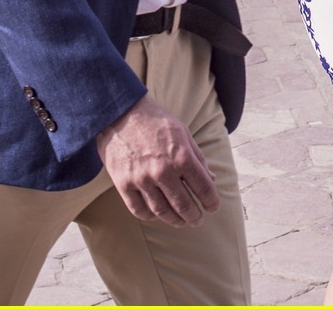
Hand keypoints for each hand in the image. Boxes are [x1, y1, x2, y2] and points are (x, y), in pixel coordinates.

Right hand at [96, 94, 217, 226]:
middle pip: (183, 205)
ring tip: (180, 221)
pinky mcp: (123, 184)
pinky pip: (139, 210)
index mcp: (181, 156)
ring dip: (175, 220)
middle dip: (194, 216)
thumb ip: (197, 157)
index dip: (211, 201)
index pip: (203, 187)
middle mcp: (163, 171)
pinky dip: (150, 216)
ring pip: (162, 212)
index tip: (213, 207)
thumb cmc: (154, 120)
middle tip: (197, 219)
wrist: (120, 111)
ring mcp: (142, 179)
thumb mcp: (182, 132)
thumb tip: (210, 179)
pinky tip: (157, 214)